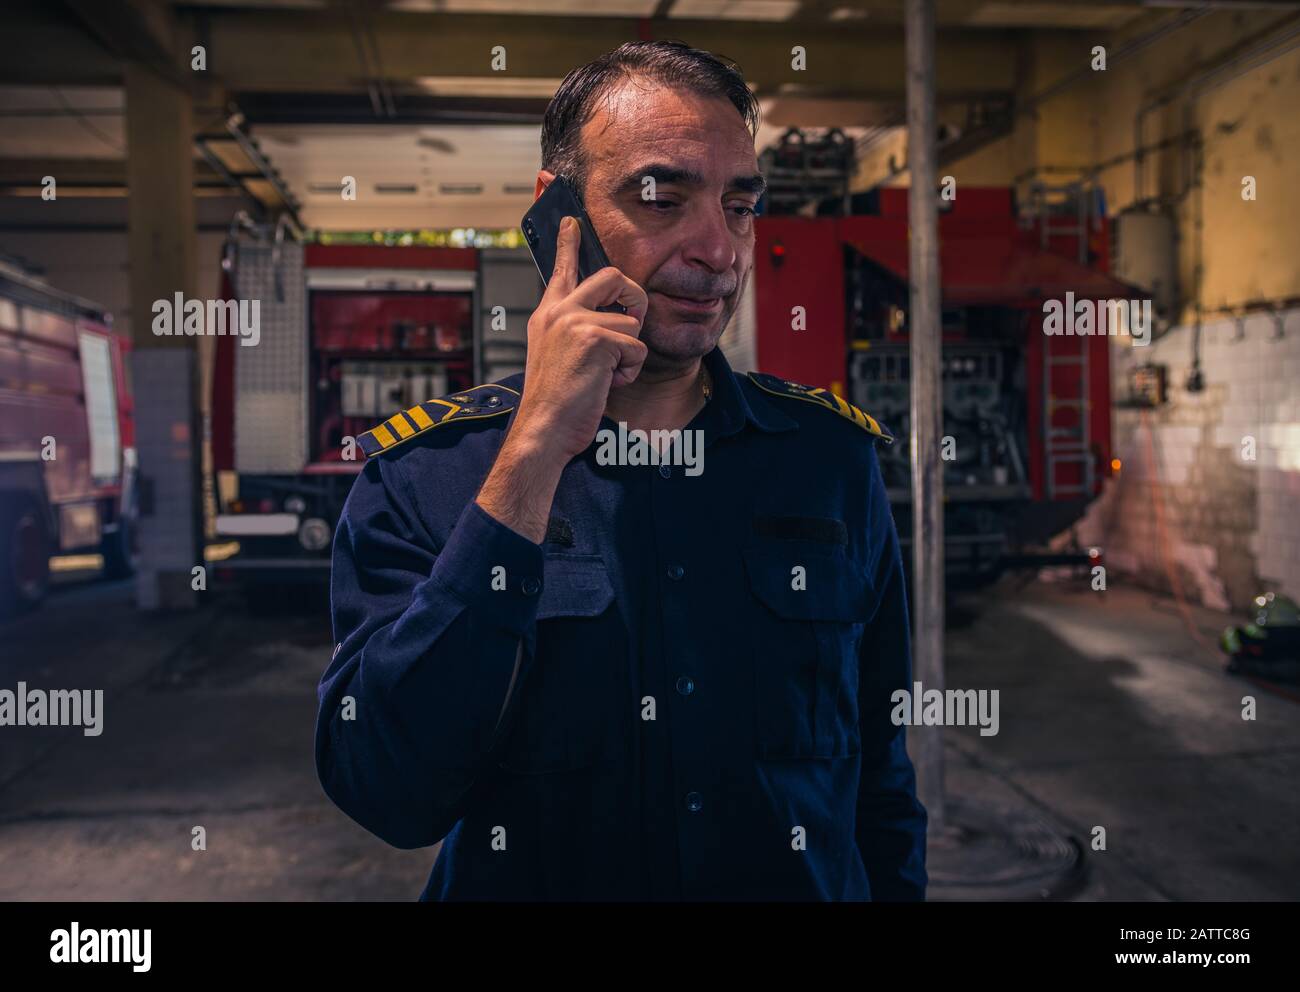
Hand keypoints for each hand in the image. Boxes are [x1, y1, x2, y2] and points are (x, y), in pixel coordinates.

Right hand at [513, 215, 648, 459]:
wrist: (544, 428)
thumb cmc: (554, 402)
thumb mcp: (554, 356)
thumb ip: (573, 332)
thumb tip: (611, 321)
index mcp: (548, 315)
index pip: (561, 270)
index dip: (568, 243)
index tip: (572, 222)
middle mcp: (560, 312)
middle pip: (614, 276)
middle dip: (634, 299)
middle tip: (629, 325)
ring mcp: (577, 322)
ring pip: (631, 323)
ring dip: (627, 355)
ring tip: (603, 375)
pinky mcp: (597, 338)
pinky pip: (636, 348)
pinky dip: (629, 372)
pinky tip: (605, 383)